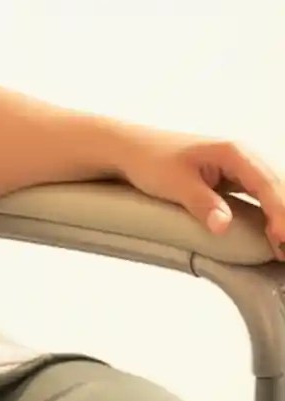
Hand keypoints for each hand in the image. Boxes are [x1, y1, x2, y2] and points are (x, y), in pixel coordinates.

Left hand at [114, 127, 284, 258]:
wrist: (132, 150)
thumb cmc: (150, 160)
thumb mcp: (174, 183)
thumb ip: (201, 203)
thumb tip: (223, 227)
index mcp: (234, 153)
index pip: (266, 184)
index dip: (280, 212)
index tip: (282, 238)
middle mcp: (244, 158)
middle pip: (277, 188)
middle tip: (284, 251)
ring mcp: (240, 170)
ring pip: (273, 194)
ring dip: (281, 218)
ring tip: (282, 249)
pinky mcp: (234, 181)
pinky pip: (261, 199)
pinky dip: (270, 216)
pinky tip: (274, 236)